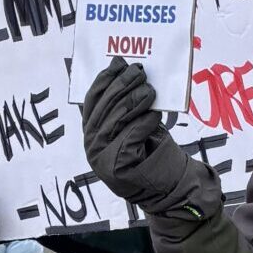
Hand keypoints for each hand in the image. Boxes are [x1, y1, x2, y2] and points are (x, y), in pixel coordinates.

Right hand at [81, 58, 196, 214]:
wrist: (161, 189)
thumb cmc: (148, 152)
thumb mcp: (131, 127)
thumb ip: (125, 106)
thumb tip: (126, 70)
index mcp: (90, 131)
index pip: (91, 99)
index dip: (104, 79)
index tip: (118, 63)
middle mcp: (91, 143)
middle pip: (105, 105)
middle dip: (123, 84)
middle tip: (140, 71)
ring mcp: (101, 156)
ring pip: (118, 118)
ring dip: (135, 100)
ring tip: (150, 91)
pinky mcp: (117, 166)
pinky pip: (132, 135)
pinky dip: (145, 122)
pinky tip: (155, 114)